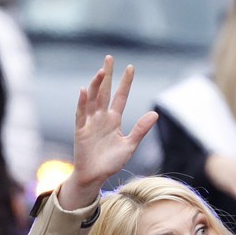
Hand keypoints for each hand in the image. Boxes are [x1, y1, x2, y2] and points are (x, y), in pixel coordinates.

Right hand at [58, 56, 157, 210]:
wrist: (95, 176)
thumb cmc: (111, 162)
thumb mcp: (130, 145)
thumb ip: (140, 129)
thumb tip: (154, 113)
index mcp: (114, 120)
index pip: (120, 96)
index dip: (125, 83)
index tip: (130, 67)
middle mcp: (101, 117)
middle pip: (104, 92)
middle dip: (107, 75)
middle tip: (109, 58)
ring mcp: (90, 122)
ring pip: (92, 99)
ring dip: (96, 85)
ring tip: (102, 71)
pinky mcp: (81, 130)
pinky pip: (81, 114)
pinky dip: (82, 103)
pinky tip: (84, 91)